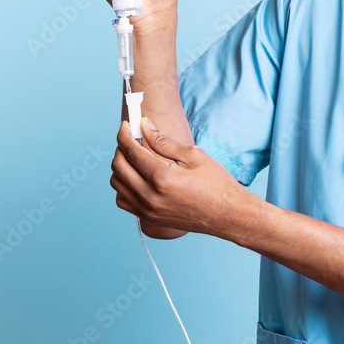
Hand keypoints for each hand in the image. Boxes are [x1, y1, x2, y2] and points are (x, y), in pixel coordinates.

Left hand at [109, 118, 249, 237]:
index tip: (126, 125)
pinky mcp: (149, 218)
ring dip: (120, 167)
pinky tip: (136, 177)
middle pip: (118, 167)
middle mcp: (150, 195)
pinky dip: (123, 186)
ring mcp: (148, 210)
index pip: (130, 151)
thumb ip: (164, 140)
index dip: (124, 134)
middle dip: (121, 147)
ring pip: (116, 184)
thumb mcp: (193, 155)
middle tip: (131, 138)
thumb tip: (144, 125)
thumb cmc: (216, 184)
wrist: (227, 214)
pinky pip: (123, 201)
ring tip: (134, 157)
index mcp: (162, 177)